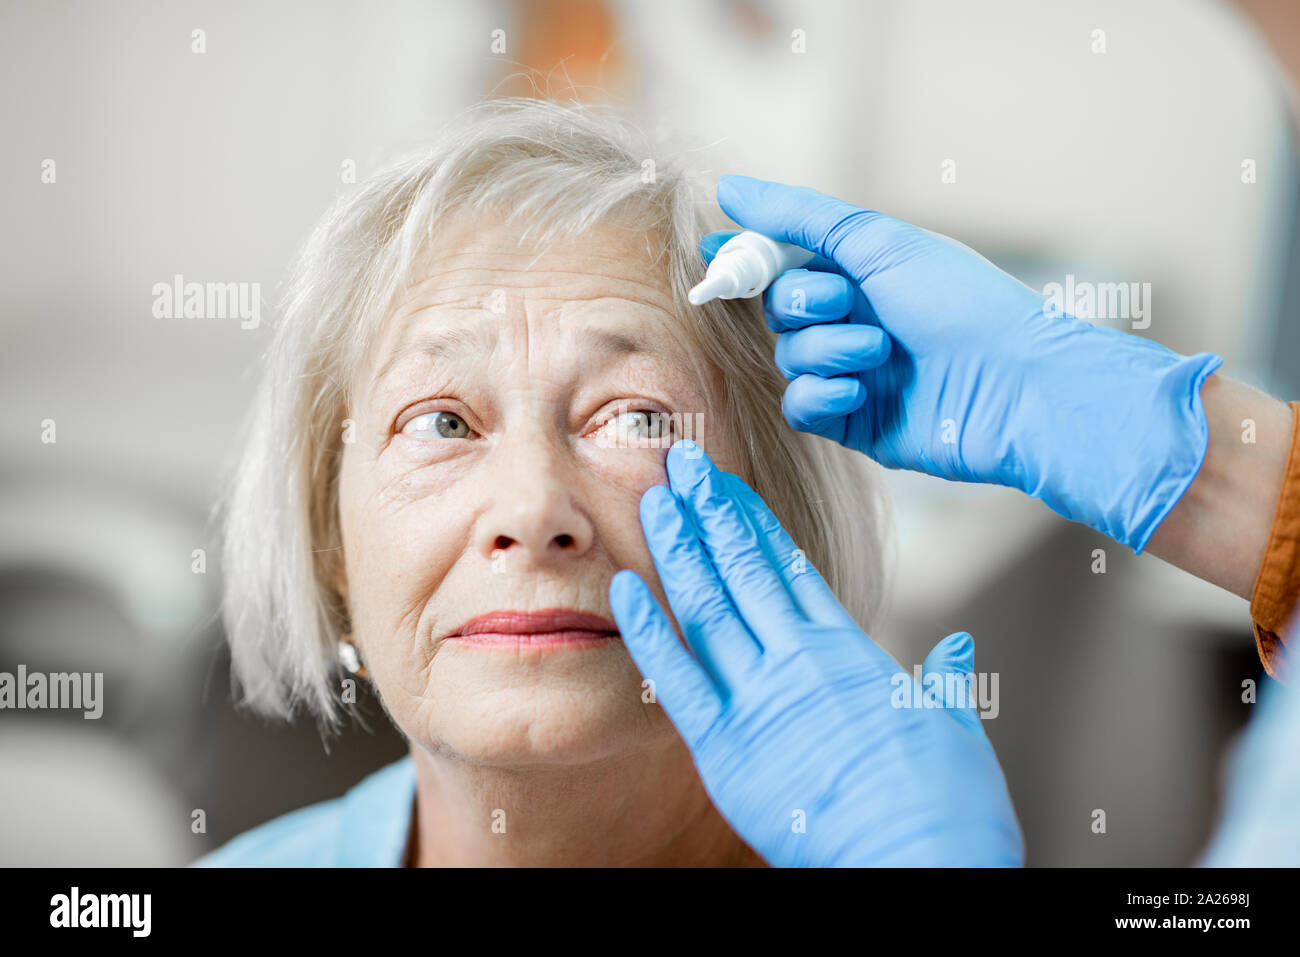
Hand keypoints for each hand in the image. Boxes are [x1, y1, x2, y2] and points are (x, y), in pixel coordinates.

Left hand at [609, 440, 1023, 866]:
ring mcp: (760, 697)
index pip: (788, 566)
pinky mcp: (726, 744)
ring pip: (707, 604)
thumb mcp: (956, 729)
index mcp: (848, 650)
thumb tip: (960, 650)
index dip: (751, 518)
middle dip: (708, 509)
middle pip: (742, 568)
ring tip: (653, 496)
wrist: (918, 858)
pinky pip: (677, 676)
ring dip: (678, 546)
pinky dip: (649, 628)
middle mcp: (799, 659)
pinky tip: (625, 585)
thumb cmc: (945, 805)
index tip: (725, 482)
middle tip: (679, 461)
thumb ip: (950, 681)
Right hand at [703, 175, 1222, 551]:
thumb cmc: (962, 303)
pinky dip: (820, 395)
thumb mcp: (877, 241)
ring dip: (827, 349)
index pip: (784, 259)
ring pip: (789, 356)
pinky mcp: (852, 421)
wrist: (1014, 386)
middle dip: (802, 303)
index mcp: (862, 270)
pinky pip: (800, 405)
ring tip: (881, 352)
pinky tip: (857, 392)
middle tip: (846, 300)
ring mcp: (852, 370)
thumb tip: (729, 188)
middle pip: (778, 308)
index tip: (714, 255)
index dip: (748, 257)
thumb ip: (798, 216)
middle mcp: (854, 317)